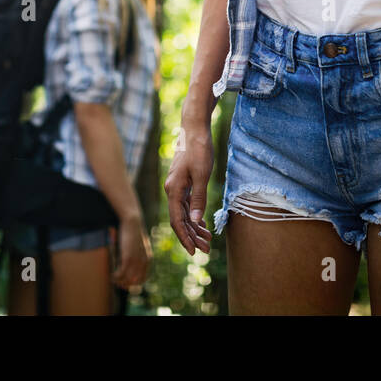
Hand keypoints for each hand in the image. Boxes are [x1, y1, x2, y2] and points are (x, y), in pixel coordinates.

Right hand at [110, 214, 150, 289]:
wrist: (133, 221)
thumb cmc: (133, 231)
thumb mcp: (138, 245)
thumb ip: (137, 255)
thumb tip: (129, 262)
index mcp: (148, 259)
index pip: (143, 279)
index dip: (134, 284)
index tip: (126, 283)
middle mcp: (144, 262)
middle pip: (135, 282)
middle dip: (126, 284)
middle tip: (117, 283)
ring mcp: (136, 261)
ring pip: (127, 279)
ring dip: (119, 282)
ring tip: (113, 279)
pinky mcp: (128, 258)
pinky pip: (121, 273)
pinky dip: (115, 277)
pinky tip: (111, 275)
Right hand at [164, 119, 213, 254]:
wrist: (194, 129)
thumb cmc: (199, 149)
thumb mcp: (202, 175)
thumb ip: (199, 198)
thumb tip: (196, 221)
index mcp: (174, 189)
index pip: (177, 221)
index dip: (185, 237)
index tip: (194, 251)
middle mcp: (172, 189)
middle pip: (180, 219)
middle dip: (193, 236)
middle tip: (206, 249)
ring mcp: (177, 186)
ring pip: (184, 213)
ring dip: (195, 227)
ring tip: (208, 239)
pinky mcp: (183, 182)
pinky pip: (186, 204)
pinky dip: (194, 215)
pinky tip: (202, 223)